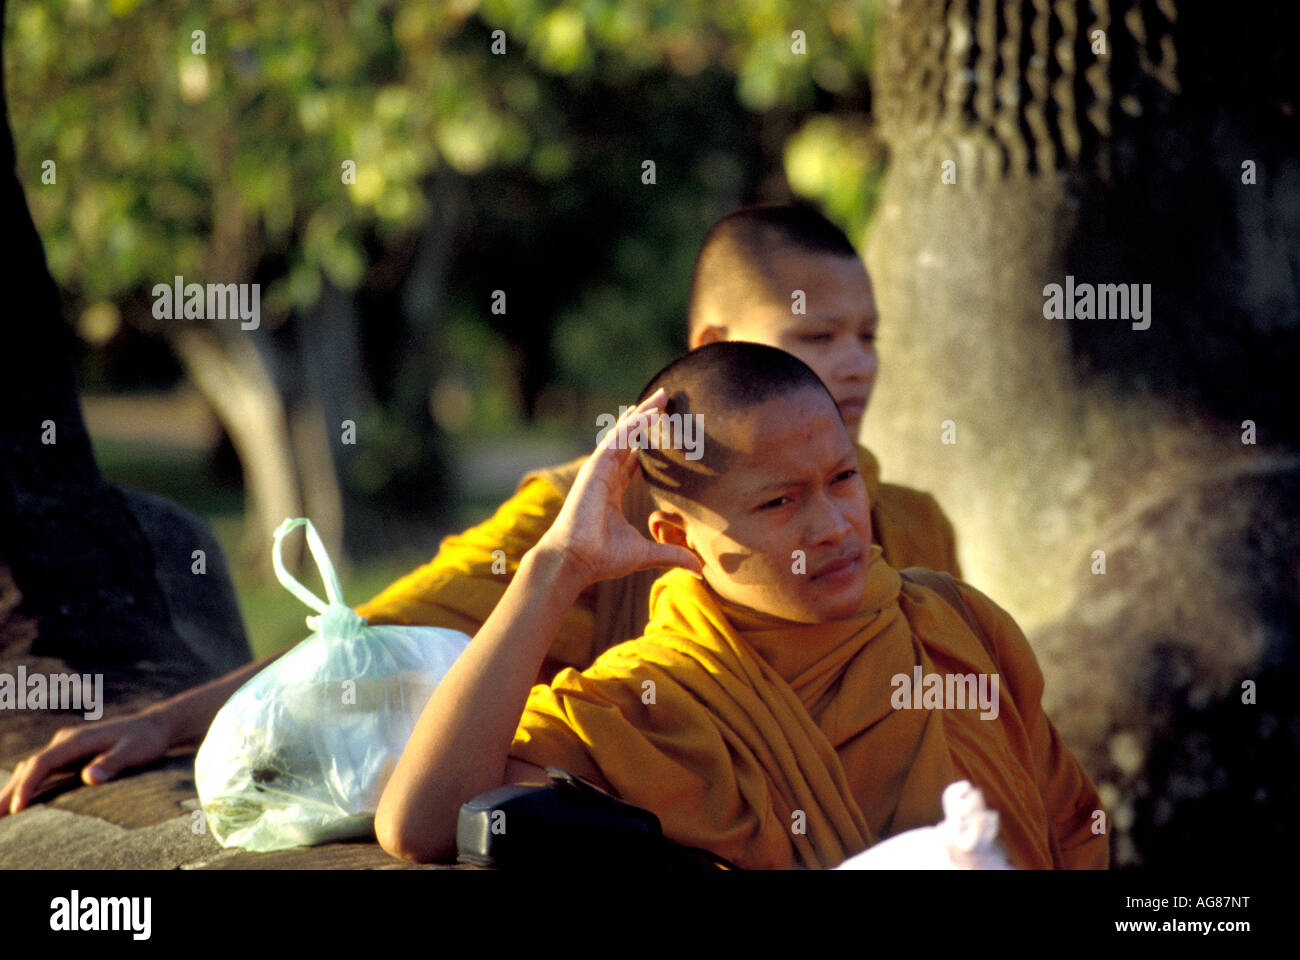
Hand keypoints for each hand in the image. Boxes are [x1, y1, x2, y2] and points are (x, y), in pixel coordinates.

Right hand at [0, 707, 177, 814]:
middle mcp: (66, 741)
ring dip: (13, 789)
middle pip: (29, 767)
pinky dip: (25, 785)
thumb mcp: (135, 751)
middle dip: (8, 791)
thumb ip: (112, 763)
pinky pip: (41, 771)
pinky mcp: (69, 755)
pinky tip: (17, 800)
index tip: (18, 808)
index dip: (27, 785)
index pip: (42, 763)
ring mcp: (65, 748)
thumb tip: (90, 777)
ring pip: (31, 769)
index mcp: (78, 740)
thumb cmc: (146, 740)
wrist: (154, 727)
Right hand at [538, 388, 702, 587]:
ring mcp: (598, 470)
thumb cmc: (603, 559)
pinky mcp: (594, 469)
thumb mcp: (645, 553)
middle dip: (647, 420)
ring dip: (642, 415)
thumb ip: (671, 553)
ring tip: (662, 397)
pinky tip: (648, 413)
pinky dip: (632, 426)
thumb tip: (700, 568)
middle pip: (629, 440)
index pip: (633, 461)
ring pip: (624, 434)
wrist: (576, 561)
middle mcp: (604, 477)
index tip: (665, 432)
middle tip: (666, 401)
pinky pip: (616, 440)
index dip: (649, 445)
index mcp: (612, 492)